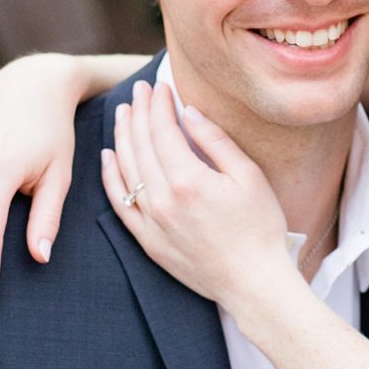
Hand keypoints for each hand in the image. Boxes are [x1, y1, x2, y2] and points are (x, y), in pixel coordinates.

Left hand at [100, 81, 297, 310]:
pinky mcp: (148, 240)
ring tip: (122, 112)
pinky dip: (110, 176)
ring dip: (121, 136)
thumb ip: (216, 141)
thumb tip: (189, 112)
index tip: (159, 85)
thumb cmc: (259, 228)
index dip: (158, 104)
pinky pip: (119, 203)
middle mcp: (162, 199)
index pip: (162, 130)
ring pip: (126, 169)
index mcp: (188, 179)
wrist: (252, 283)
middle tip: (138, 91)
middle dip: (137, 112)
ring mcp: (151, 221)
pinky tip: (108, 156)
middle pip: (140, 145)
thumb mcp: (248, 177)